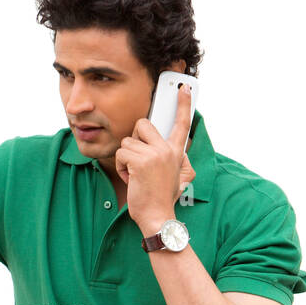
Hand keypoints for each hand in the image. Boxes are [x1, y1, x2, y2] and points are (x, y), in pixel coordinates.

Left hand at [115, 82, 194, 231]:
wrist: (158, 217)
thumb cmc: (161, 198)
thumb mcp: (175, 175)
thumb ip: (173, 158)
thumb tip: (177, 148)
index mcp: (176, 152)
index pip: (182, 123)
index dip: (183, 104)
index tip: (183, 88)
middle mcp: (168, 150)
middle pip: (142, 124)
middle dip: (134, 139)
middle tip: (138, 159)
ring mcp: (155, 154)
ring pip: (128, 142)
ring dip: (126, 159)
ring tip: (136, 175)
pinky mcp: (141, 161)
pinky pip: (122, 153)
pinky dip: (122, 167)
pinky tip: (131, 179)